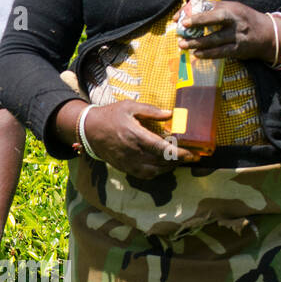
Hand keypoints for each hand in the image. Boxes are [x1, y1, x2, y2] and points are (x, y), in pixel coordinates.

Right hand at [72, 99, 195, 178]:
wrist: (89, 129)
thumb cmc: (110, 115)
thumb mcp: (129, 106)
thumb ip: (150, 110)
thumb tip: (170, 114)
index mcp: (135, 134)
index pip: (162, 148)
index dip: (178, 153)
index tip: (191, 153)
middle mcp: (132, 151)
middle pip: (161, 161)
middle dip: (178, 161)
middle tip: (190, 156)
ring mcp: (128, 161)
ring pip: (154, 171)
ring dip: (168, 167)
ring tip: (177, 161)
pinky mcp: (124, 167)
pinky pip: (144, 175)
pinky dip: (157, 172)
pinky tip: (162, 166)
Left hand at [178, 0, 277, 63]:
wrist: (269, 35)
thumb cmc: (243, 20)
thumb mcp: (232, 9)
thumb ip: (213, 9)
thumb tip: (188, 11)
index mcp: (232, 8)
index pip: (211, 6)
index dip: (195, 11)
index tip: (180, 18)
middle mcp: (236, 20)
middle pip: (216, 19)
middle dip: (198, 22)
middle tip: (181, 27)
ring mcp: (238, 35)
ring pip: (215, 39)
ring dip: (197, 43)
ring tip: (182, 45)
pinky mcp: (239, 49)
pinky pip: (221, 52)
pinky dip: (208, 54)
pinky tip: (196, 54)